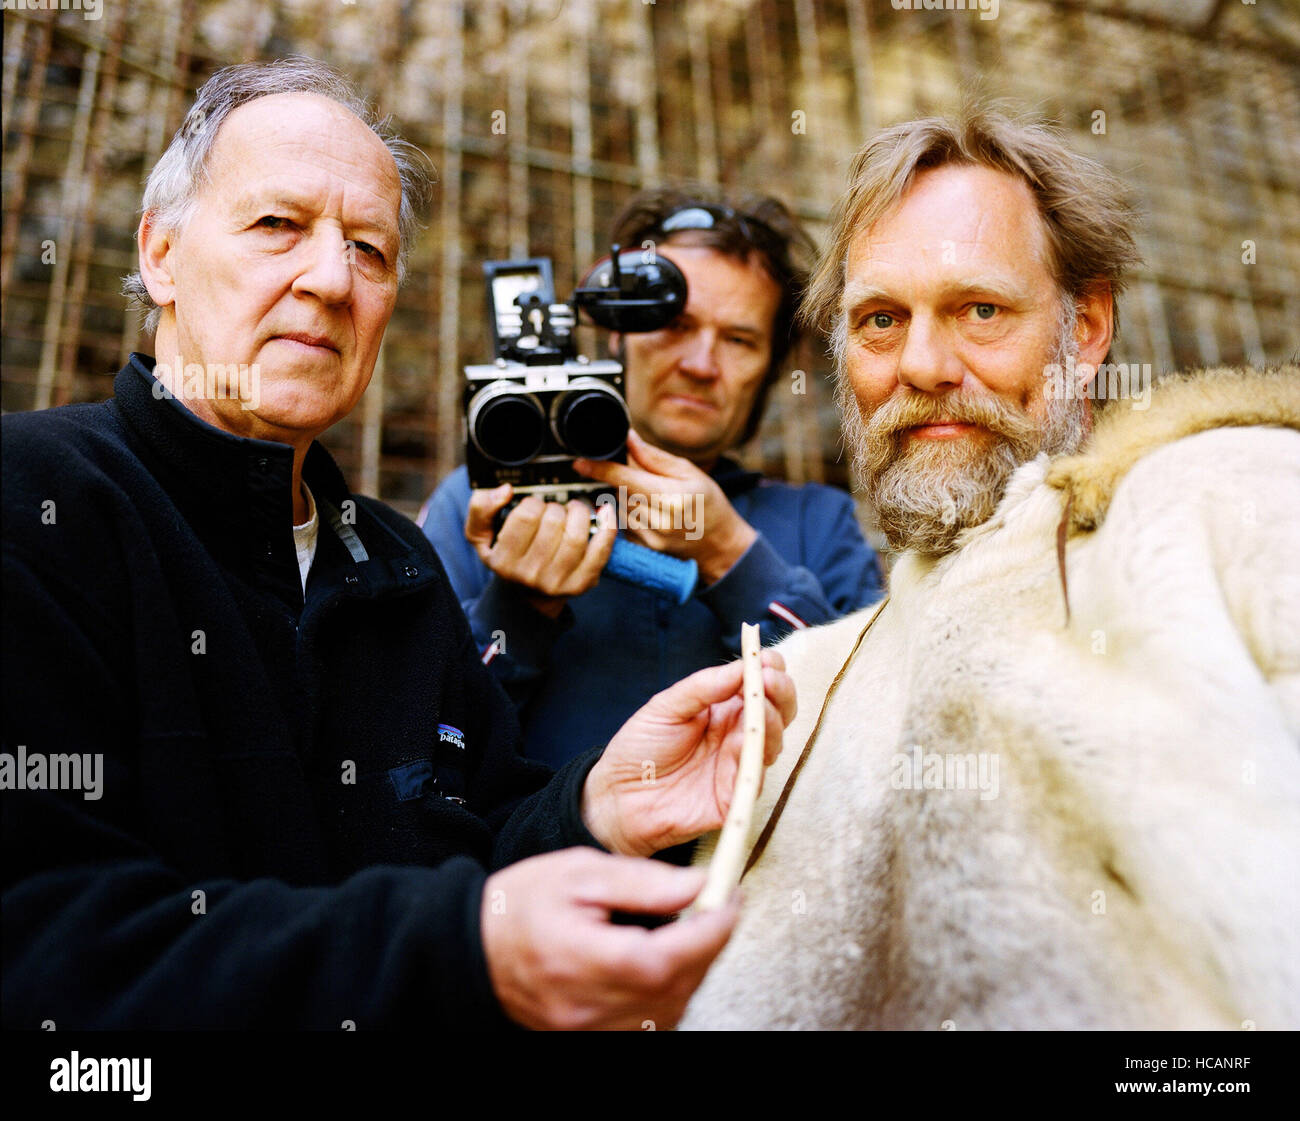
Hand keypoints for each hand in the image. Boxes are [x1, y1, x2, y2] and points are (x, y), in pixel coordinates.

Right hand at [465, 485, 617, 617]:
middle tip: (554, 509)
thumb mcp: (481, 535)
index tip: (534, 505)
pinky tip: (605, 512)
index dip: (532, 503)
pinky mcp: (581, 583)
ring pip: (575, 535)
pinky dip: (607, 528)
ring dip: (578, 512)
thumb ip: (481, 508)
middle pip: (552, 523)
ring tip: (574, 509)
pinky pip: (600, 551)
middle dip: (555, 507)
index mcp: (503, 561)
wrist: (527, 594)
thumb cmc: (507, 556)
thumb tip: (505, 491)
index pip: (525, 517)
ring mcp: (556, 582)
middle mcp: (529, 575)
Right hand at [480, 849, 737, 1029]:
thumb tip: (697, 886)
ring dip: (691, 970)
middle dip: (708, 945)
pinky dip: (668, 992)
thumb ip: (641, 880)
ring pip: (671, 1009)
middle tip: (715, 907)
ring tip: (683, 930)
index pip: (673, 955)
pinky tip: (659, 961)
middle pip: (679, 986)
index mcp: (591, 960)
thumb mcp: (578, 872)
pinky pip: (650, 1023)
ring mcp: (594, 1030)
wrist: (472, 947)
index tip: (729, 898)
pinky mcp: (593, 1037)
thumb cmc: (520, 906)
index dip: (714, 928)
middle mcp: (595, 1008)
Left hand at [575, 430, 757, 583]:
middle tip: (645, 478)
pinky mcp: (644, 548)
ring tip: (653, 498)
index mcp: (671, 497)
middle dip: (623, 479)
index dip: (600, 469)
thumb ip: (655, 457)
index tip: (580, 462)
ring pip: (620, 507)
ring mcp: (650, 538)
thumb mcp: (690, 472)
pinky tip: (652, 514)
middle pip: (620, 491)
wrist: (720, 546)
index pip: (625, 479)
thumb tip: (628, 440)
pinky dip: (632, 514)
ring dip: (627, 497)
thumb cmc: (710, 506)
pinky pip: (625, 524)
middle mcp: (658, 520)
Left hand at [582, 651, 795, 856]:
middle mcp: (738, 733)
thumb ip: (704, 686)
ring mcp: (739, 764)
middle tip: (771, 679)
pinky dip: (756, 755)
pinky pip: (755, 775)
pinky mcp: (736, 795)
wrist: (618, 796)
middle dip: (780, 691)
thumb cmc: (640, 748)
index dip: (769, 669)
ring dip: (772, 719)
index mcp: (723, 708)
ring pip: (772, 740)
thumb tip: (742, 666)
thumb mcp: (666, 706)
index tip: (766, 659)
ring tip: (761, 703)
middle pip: (777, 710)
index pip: (758, 683)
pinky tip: (747, 739)